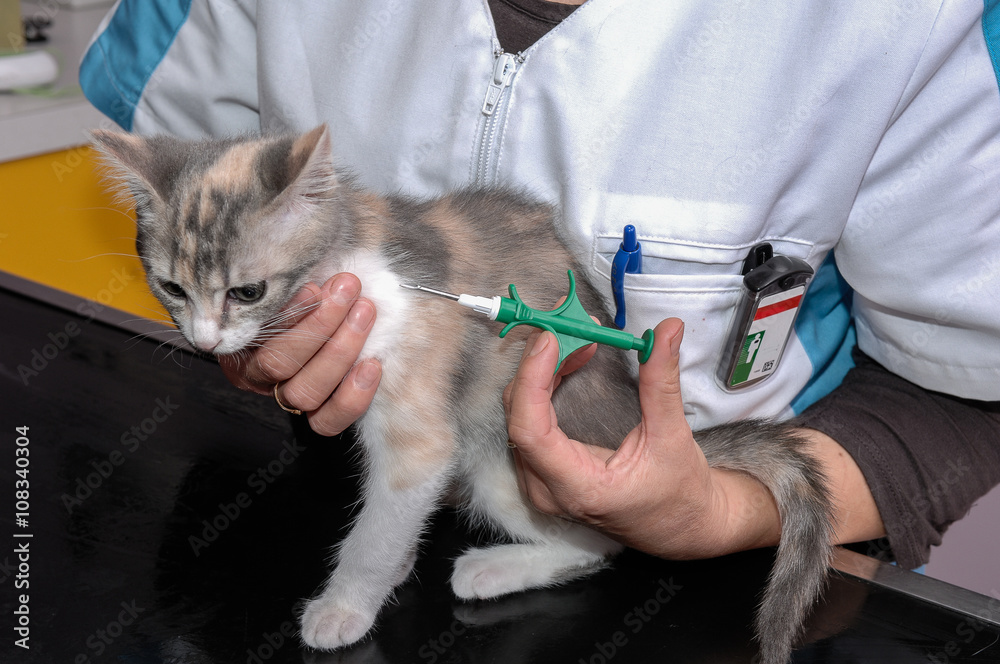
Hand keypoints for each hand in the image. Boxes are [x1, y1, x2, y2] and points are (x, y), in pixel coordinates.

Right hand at [219, 273, 381, 435]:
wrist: (333, 319)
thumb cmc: (304, 292)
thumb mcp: (293, 283)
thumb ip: (293, 283)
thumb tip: (310, 280)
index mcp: (239, 342)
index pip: (257, 333)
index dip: (289, 313)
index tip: (314, 287)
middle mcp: (258, 376)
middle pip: (279, 363)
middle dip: (320, 324)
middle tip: (348, 289)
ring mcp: (287, 398)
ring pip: (305, 393)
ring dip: (341, 352)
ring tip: (365, 312)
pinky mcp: (317, 417)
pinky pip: (328, 421)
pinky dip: (353, 395)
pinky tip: (372, 364)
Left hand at [503, 318, 781, 558]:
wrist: (682, 527)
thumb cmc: (679, 493)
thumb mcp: (673, 436)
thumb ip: (663, 381)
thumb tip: (666, 330)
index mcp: (578, 488)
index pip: (530, 431)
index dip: (531, 380)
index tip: (549, 339)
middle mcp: (548, 490)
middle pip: (519, 418)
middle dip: (540, 366)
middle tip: (571, 328)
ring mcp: (541, 484)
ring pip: (519, 417)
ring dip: (541, 373)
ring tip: (575, 340)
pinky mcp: (543, 473)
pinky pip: (528, 422)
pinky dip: (541, 387)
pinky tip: (564, 362)